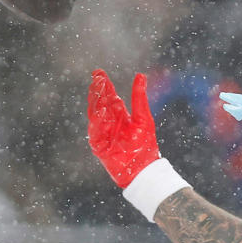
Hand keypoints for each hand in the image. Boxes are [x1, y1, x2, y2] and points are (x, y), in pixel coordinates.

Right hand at [87, 70, 159, 187]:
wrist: (144, 169)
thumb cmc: (146, 145)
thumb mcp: (144, 118)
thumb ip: (139, 97)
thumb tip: (140, 75)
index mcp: (120, 115)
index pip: (109, 96)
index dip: (103, 85)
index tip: (99, 72)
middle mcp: (110, 122)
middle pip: (100, 103)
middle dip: (98, 90)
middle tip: (96, 77)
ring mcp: (103, 133)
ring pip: (95, 114)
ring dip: (95, 101)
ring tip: (97, 89)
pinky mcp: (99, 145)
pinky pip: (95, 131)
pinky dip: (96, 121)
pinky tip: (100, 109)